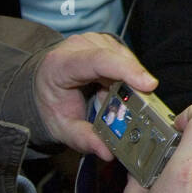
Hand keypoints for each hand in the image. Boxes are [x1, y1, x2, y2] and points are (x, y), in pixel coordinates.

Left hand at [33, 32, 158, 158]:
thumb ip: (83, 139)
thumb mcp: (62, 128)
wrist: (43, 84)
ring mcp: (94, 40)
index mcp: (62, 64)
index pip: (98, 61)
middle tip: (134, 109)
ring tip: (110, 99)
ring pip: (126, 58)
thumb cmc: (52, 103)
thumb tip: (108, 152)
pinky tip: (113, 88)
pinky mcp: (106, 42)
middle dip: (132, 86)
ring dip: (127, 82)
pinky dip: (126, 76)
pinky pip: (126, 58)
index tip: (148, 86)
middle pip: (118, 60)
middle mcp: (79, 46)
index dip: (126, 71)